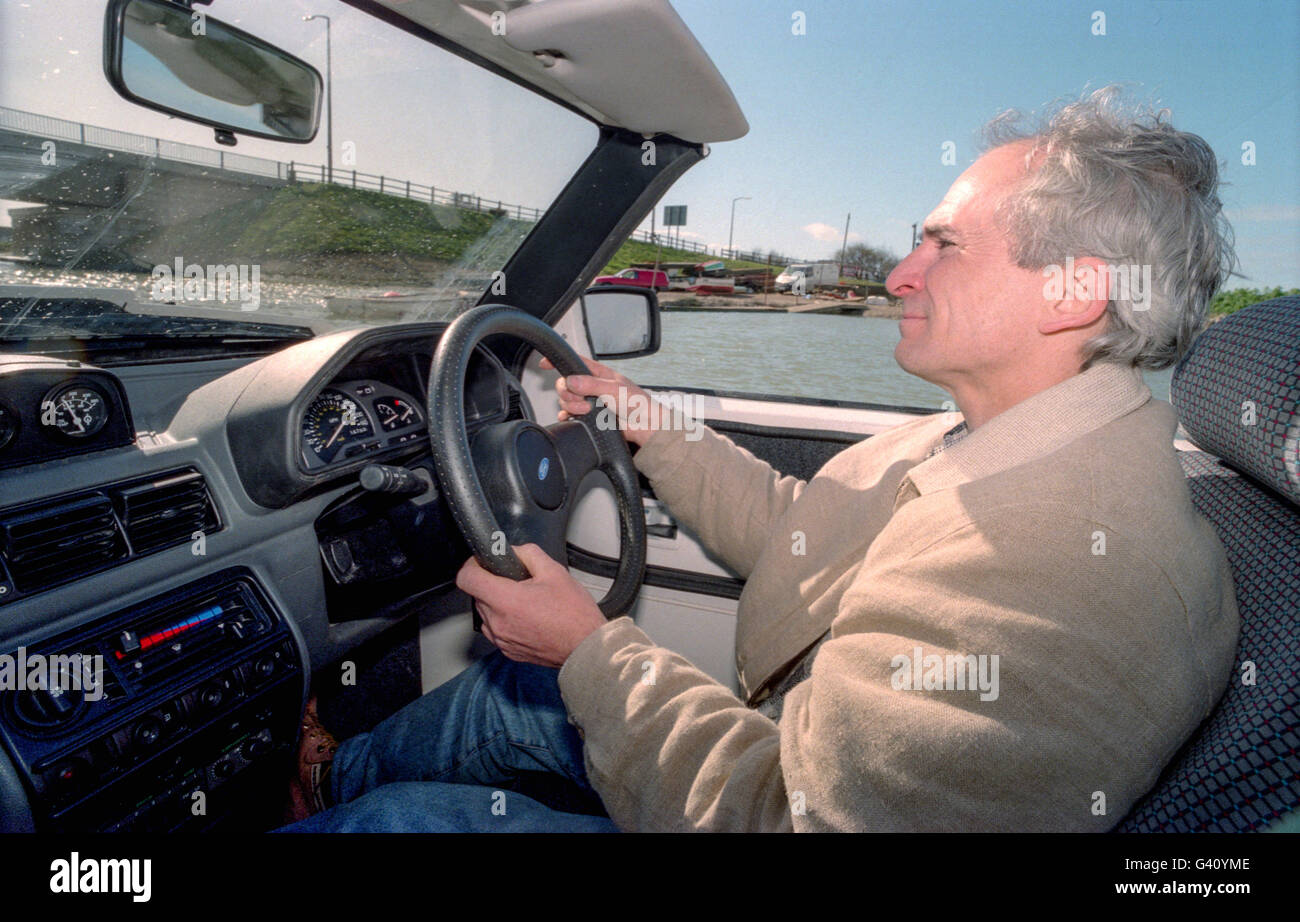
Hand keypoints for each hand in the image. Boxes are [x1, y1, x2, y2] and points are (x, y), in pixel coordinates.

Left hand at [455, 543, 607, 667]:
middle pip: (477, 595)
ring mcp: (501, 639)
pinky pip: (496, 629)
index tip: (484, 562)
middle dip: (492, 583)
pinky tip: (527, 617)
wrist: (585, 647)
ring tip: (525, 601)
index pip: (467, 578)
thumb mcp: (555, 572)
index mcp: (506, 600)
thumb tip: (514, 552)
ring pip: (486, 612)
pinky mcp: (507, 651)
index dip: (473, 565)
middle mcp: (497, 622)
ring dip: (498, 603)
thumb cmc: (574, 615)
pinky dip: (505, 620)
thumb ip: (528, 554)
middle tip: (517, 581)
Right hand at [539, 355, 656, 447]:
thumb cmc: (639, 404)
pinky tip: (572, 418)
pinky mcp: (589, 417)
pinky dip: (566, 417)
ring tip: (586, 411)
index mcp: (599, 373)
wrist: (645, 427)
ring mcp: (589, 402)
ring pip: (566, 400)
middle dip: (568, 394)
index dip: (557, 361)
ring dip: (571, 407)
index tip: (544, 363)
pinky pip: (569, 415)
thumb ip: (591, 384)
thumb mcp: (615, 389)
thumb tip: (571, 380)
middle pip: (565, 384)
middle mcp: (592, 386)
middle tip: (582, 401)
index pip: (574, 362)